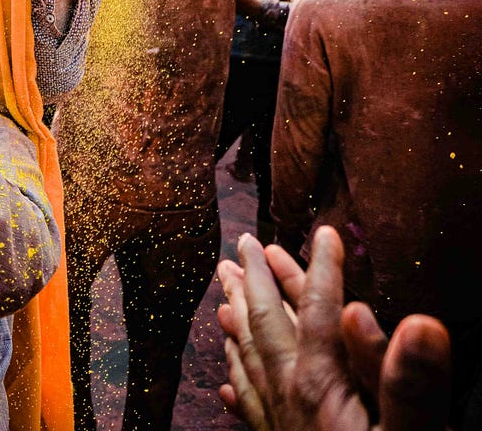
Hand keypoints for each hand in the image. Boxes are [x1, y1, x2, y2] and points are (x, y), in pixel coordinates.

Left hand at [217, 227, 451, 430]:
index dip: (323, 269)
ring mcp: (278, 419)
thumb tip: (419, 325)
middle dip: (257, 280)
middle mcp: (290, 394)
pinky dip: (238, 376)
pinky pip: (248, 400)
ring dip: (240, 319)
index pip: (318, 310)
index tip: (324, 232)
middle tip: (244, 244)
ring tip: (226, 293)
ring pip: (250, 356)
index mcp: (321, 382)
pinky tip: (227, 377)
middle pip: (267, 324)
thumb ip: (410, 382)